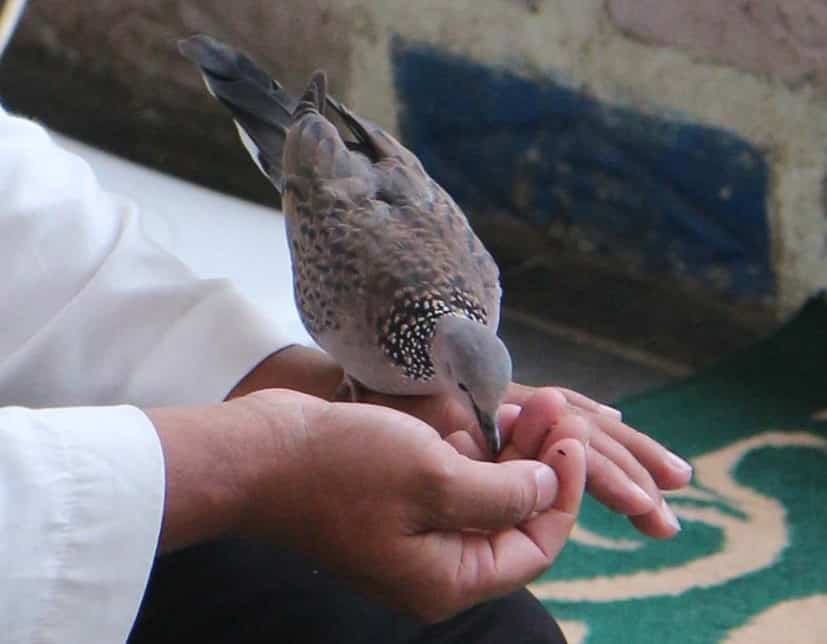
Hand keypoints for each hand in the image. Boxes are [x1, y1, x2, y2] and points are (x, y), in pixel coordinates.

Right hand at [150, 389, 586, 621]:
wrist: (260, 453)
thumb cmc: (344, 468)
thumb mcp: (436, 479)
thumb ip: (504, 493)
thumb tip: (548, 488)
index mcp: (448, 578)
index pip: (535, 545)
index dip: (563, 492)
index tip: (569, 437)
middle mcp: (435, 564)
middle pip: (512, 517)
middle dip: (538, 461)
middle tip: (551, 406)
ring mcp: (413, 532)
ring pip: (484, 493)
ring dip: (508, 449)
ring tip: (522, 401)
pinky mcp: (396, 501)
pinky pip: (452, 479)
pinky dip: (471, 450)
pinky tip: (474, 417)